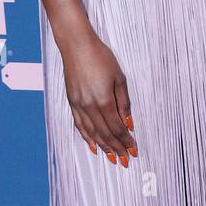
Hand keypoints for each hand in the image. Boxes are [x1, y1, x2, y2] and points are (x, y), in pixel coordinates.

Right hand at [60, 33, 136, 167]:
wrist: (76, 45)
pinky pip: (80, 125)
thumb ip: (124, 103)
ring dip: (103, 147)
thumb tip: (129, 123)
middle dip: (116, 148)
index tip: (133, 150)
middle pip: (105, 134)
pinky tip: (93, 146)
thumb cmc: (100, 57)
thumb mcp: (119, 78)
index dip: (126, 141)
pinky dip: (87, 138)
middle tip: (125, 160)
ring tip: (112, 157)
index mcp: (104, 101)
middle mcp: (89, 106)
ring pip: (92, 133)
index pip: (117, 128)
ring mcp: (78, 105)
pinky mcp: (72, 102)